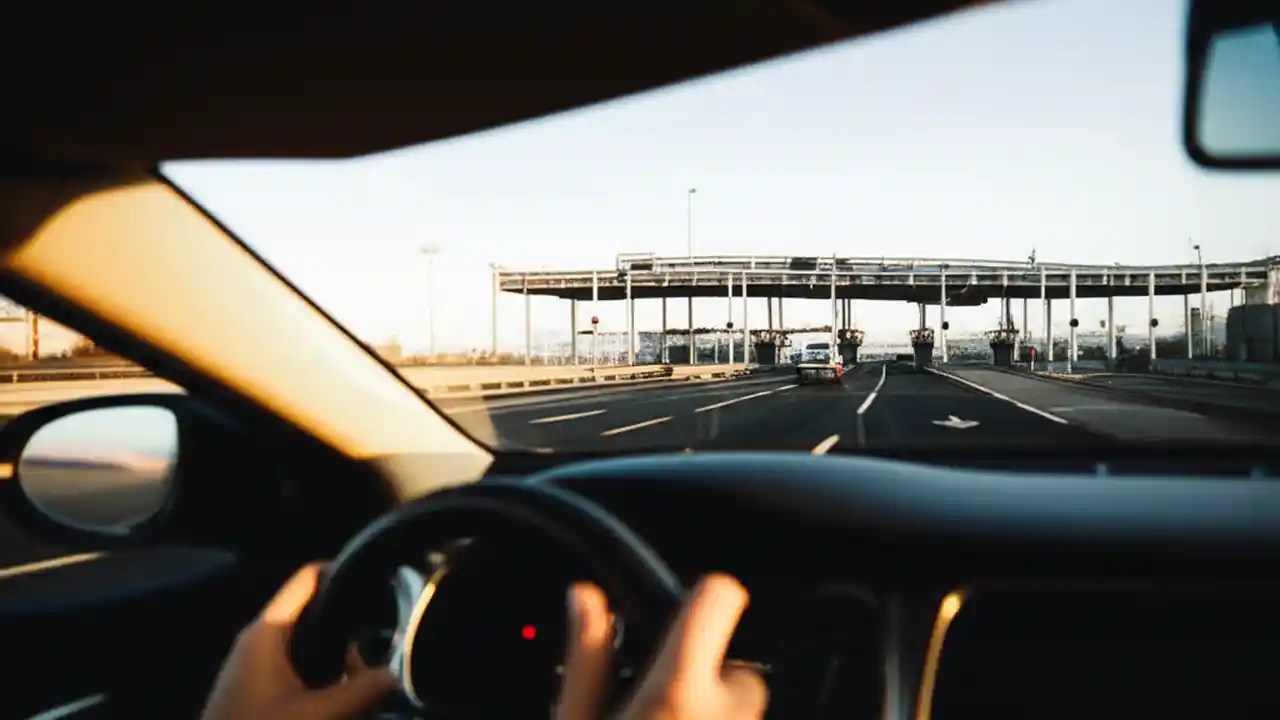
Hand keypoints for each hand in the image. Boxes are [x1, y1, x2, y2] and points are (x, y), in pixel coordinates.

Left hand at [201, 563, 396, 719]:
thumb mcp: (314, 716)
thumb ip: (359, 692)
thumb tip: (398, 673)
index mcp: (268, 630)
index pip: (307, 578)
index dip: (343, 571)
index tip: (380, 581)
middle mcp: (261, 636)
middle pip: (312, 607)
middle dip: (349, 620)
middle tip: (386, 634)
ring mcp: (257, 660)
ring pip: (308, 637)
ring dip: (339, 650)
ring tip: (369, 668)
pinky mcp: (259, 682)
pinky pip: (299, 659)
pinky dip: (324, 667)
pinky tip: (343, 688)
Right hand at [556, 573, 768, 718]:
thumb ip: (588, 659)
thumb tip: (585, 597)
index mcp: (679, 692)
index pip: (720, 596)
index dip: (702, 594)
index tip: (685, 606)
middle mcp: (731, 712)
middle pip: (730, 662)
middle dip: (703, 679)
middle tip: (657, 713)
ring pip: (740, 703)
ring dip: (713, 712)